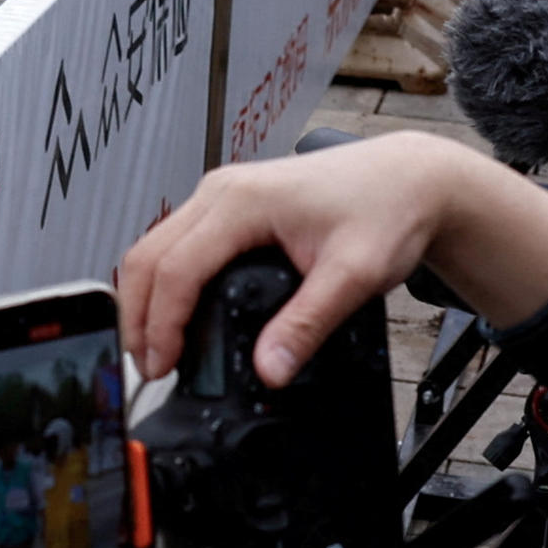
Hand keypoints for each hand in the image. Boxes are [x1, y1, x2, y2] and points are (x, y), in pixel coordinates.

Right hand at [112, 132, 547, 387]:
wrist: (409, 177)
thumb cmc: (386, 210)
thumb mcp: (354, 274)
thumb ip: (308, 323)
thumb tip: (269, 369)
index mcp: (241, 202)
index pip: (176, 268)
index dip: (162, 324)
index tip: (163, 367)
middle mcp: (220, 191)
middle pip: (147, 256)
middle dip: (138, 317)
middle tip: (149, 368)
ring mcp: (221, 194)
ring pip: (154, 246)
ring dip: (145, 300)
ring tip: (157, 350)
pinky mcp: (229, 204)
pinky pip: (175, 242)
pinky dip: (164, 282)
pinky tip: (177, 315)